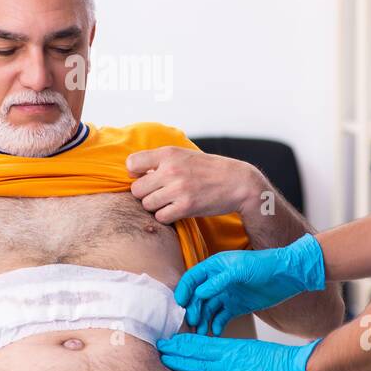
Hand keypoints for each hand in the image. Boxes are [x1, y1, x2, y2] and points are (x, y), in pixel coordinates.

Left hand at [126, 146, 263, 223]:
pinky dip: (166, 216)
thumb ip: (160, 161)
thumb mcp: (184, 155)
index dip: (135, 173)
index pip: (131, 163)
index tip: (146, 177)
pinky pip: (161, 217)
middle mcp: (171, 170)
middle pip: (136, 189)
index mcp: (168, 153)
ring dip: (156, 206)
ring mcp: (178, 189)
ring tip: (170, 201)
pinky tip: (177, 209)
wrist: (238, 182)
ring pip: (147, 204)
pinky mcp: (186, 207)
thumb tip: (133, 172)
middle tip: (160, 193)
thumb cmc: (208, 169)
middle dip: (146, 193)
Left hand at [157, 334, 336, 370]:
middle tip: (158, 344)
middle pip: (196, 349)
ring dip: (179, 361)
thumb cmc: (280, 362)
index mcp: (233, 346)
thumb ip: (238, 355)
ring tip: (162, 357)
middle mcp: (228, 356)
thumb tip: (226, 357)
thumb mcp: (254, 352)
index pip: (202, 340)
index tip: (170, 338)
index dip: (184, 339)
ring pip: (199, 364)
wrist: (297, 368)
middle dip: (175, 348)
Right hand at [175, 233, 325, 335]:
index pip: (193, 279)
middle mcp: (218, 281)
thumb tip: (199, 293)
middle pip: (198, 297)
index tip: (180, 305)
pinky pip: (222, 317)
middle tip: (193, 323)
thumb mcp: (241, 270)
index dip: (184, 291)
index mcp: (215, 267)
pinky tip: (215, 333)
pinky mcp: (237, 306)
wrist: (288, 275)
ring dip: (203, 320)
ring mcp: (227, 294)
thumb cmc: (265, 265)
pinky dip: (217, 325)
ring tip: (201, 332)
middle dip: (194, 310)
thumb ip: (219, 281)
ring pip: (209, 309)